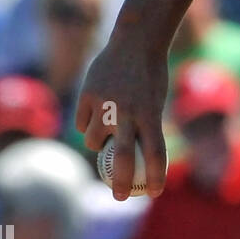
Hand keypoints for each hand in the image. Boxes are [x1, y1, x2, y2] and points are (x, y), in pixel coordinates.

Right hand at [75, 38, 169, 199]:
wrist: (135, 41)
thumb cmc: (150, 76)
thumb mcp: (155, 102)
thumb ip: (145, 127)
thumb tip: (138, 161)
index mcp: (150, 113)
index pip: (156, 153)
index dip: (156, 176)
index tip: (155, 193)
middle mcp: (127, 111)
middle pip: (123, 158)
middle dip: (122, 183)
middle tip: (121, 197)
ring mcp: (104, 104)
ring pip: (94, 141)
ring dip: (99, 144)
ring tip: (108, 130)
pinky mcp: (86, 96)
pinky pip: (83, 124)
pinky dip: (88, 125)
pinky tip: (96, 113)